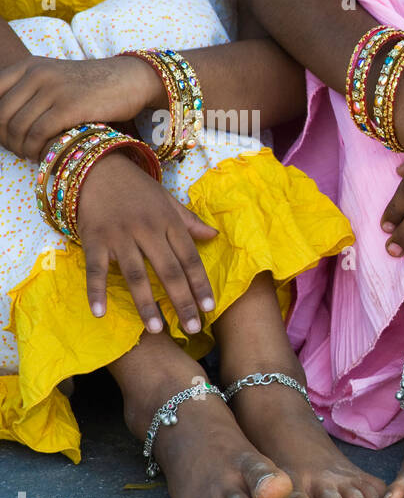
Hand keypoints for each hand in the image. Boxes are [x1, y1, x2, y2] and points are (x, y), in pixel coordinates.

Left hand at [0, 56, 159, 159]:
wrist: (129, 80)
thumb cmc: (93, 86)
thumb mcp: (56, 79)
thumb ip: (30, 91)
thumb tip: (5, 120)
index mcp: (29, 66)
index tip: (4, 135)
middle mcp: (37, 74)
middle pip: (2, 113)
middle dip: (4, 138)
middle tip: (16, 150)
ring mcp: (54, 89)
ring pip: (18, 126)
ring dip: (19, 147)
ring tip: (29, 154)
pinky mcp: (71, 107)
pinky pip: (38, 133)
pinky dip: (35, 149)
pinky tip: (41, 155)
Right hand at [77, 153, 217, 333]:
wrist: (97, 167)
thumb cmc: (136, 189)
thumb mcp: (167, 201)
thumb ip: (188, 221)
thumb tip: (214, 235)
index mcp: (168, 223)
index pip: (190, 259)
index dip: (201, 284)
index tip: (209, 307)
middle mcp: (147, 230)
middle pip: (169, 271)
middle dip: (182, 302)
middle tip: (192, 328)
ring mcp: (120, 236)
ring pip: (136, 275)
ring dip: (146, 304)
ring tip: (157, 330)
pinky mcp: (94, 239)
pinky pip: (96, 269)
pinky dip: (96, 291)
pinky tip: (100, 313)